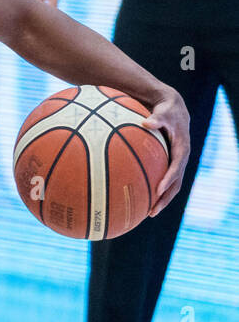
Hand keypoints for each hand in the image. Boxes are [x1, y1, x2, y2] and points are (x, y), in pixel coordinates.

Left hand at [142, 88, 189, 216]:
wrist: (173, 108)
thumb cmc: (166, 110)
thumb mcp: (163, 111)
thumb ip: (156, 118)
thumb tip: (146, 122)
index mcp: (181, 148)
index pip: (176, 167)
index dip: (169, 179)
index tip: (158, 190)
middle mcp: (180, 158)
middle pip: (176, 183)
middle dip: (165, 198)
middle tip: (152, 211)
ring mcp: (175, 162)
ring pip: (171, 186)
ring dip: (161, 199)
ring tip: (147, 213)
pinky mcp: (168, 162)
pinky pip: (163, 179)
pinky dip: (155, 190)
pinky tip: (140, 198)